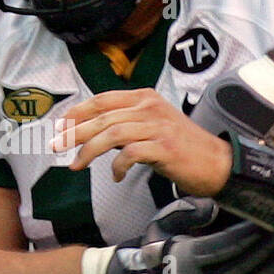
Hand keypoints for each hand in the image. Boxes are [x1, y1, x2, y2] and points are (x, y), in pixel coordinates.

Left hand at [55, 88, 231, 194]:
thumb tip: (91, 133)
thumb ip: (124, 125)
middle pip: (102, 116)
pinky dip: (117, 165)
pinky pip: (130, 154)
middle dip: (74, 132)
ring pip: (112, 133)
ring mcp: (158, 126)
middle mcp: (150, 107)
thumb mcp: (151, 127)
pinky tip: (115, 176)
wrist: (216, 163)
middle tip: (56, 146)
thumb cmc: (181, 148)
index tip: (60, 126)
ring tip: (76, 165)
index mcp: (145, 98)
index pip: (102, 99)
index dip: (77, 112)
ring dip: (89, 150)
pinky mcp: (164, 147)